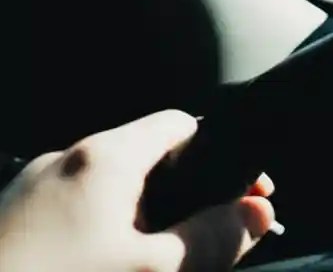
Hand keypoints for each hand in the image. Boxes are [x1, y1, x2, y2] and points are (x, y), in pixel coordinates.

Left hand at [0, 110, 275, 271]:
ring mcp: (27, 199)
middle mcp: (62, 165)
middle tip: (208, 254)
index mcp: (104, 157)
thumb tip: (258, 212)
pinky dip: (101, 249)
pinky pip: (73, 227)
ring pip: (109, 203)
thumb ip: (215, 238)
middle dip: (185, 208)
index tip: (250, 201)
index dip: (225, 158)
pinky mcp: (7, 233)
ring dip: (143, 234)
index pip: (183, 125)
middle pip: (149, 167)